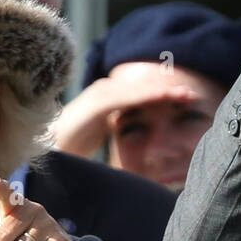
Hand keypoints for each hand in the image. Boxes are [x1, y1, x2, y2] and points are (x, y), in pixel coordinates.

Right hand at [53, 74, 201, 158]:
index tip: (184, 100)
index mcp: (107, 99)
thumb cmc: (71, 147)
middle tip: (193, 96)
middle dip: (168, 91)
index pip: (140, 93)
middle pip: (142, 87)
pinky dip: (147, 96)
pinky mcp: (97, 104)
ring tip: (185, 95)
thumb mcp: (99, 134)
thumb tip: (131, 133)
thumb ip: (114, 127)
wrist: (46, 152)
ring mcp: (100, 95)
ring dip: (163, 91)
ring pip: (138, 90)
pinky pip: (127, 98)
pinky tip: (164, 97)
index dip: (162, 95)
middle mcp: (104, 91)